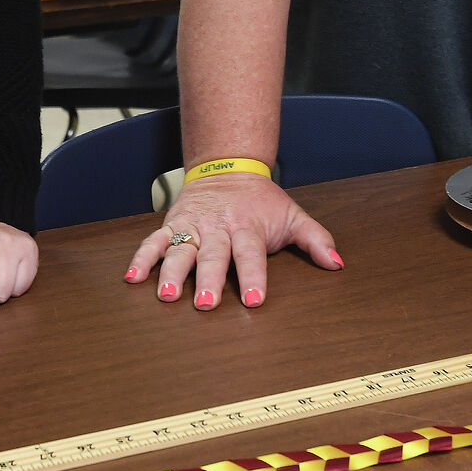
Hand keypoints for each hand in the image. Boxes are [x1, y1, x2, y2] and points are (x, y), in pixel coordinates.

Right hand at [125, 173, 339, 309]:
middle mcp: (218, 227)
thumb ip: (316, 240)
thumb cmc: (262, 200)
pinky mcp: (173, 224)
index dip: (252, 275)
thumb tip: (337, 263)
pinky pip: (154, 241)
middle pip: (213, 255)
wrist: (229, 166)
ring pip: (180, 250)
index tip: (253, 299)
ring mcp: (193, 226)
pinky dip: (142, 257)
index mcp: (248, 227)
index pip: (251, 253)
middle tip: (205, 304)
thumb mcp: (293, 215)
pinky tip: (133, 277)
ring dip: (171, 272)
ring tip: (166, 294)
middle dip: (208, 280)